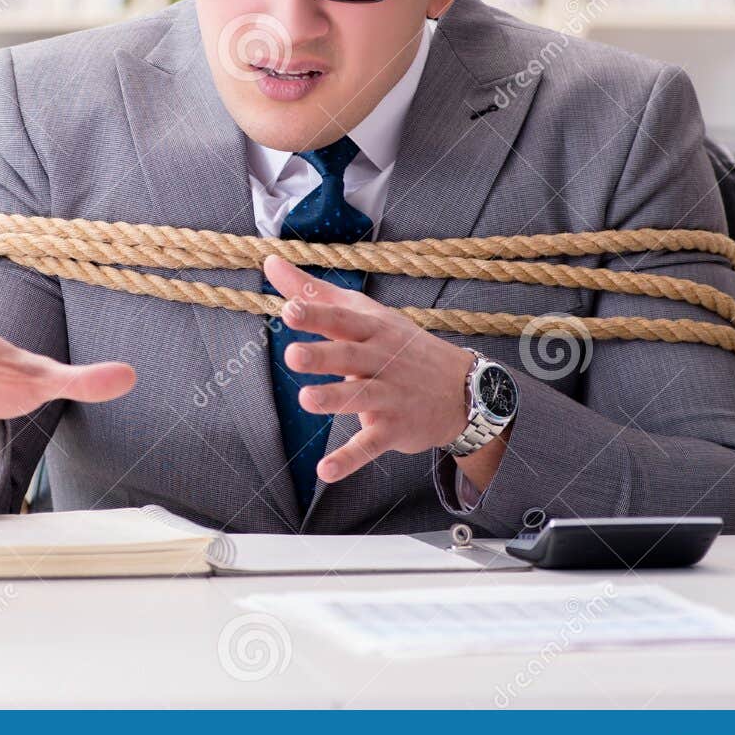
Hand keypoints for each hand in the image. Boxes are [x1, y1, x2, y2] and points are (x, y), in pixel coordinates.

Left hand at [263, 254, 476, 482]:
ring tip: (306, 400)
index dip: (317, 315)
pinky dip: (349, 459)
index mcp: (372, 330)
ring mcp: (390, 395)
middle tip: (293, 355)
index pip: (343, 320)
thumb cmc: (399, 345)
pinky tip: (325, 472)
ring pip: (360, 397)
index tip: (290, 309)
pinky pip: (369, 445)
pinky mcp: (394, 429)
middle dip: (323, 355)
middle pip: (350, 356)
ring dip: (335, 399)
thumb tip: (271, 262)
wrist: (464, 389)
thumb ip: (315, 293)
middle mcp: (382, 360)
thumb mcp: (364, 313)